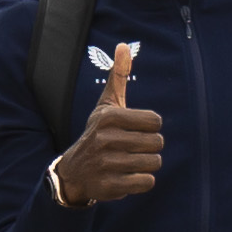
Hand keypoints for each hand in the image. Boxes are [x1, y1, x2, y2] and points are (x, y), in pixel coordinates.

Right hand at [50, 41, 162, 206]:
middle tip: (133, 149)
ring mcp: (106, 164)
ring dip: (146, 165)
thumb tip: (123, 45)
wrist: (75, 170)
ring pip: (153, 163)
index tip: (135, 131)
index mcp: (109, 117)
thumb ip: (118, 76)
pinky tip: (127, 176)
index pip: (155, 122)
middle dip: (150, 148)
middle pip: (157, 143)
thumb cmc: (98, 133)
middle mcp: (105, 139)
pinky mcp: (109, 186)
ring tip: (130, 162)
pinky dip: (142, 181)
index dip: (151, 128)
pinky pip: (146, 182)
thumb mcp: (106, 105)